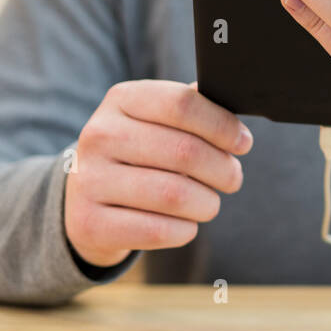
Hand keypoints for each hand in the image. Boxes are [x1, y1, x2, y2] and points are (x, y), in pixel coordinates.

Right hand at [65, 80, 252, 267]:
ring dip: (207, 203)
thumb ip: (192, 109)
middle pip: (185, 151)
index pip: (182, 104)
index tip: (242, 143)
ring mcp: (88, 180)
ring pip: (174, 195)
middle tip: (232, 178)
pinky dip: (184, 230)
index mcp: (121, 99)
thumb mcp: (157, 120)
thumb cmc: (141, 155)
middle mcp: (99, 135)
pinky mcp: (89, 224)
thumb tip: (235, 103)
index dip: (222, 126)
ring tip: (209, 203)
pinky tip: (185, 224)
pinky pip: (157, 231)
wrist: (88, 201)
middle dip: (223, 170)